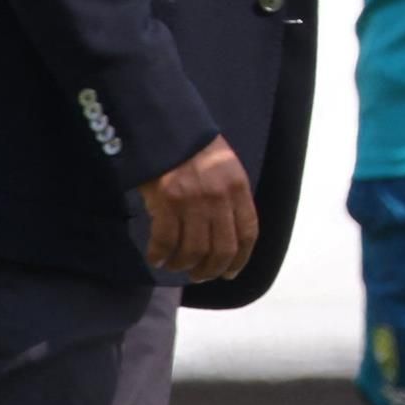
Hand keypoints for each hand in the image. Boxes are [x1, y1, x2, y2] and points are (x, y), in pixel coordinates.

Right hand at [141, 135, 257, 281]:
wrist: (168, 129)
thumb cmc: (197, 149)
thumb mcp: (226, 169)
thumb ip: (230, 198)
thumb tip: (227, 233)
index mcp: (239, 188)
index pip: (248, 233)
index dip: (241, 258)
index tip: (230, 273)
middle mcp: (219, 198)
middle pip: (222, 249)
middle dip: (211, 269)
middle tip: (200, 276)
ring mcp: (193, 201)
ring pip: (193, 250)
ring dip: (184, 265)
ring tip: (176, 266)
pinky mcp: (166, 203)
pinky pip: (165, 241)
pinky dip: (160, 255)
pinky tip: (157, 258)